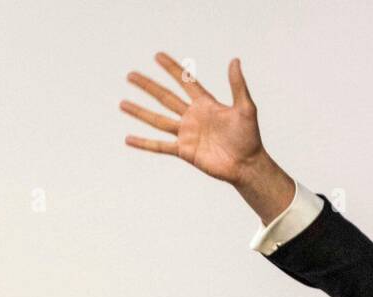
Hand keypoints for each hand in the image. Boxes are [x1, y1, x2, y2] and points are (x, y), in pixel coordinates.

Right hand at [121, 52, 293, 221]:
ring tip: (122, 103)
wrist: (248, 165)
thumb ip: (238, 85)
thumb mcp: (245, 108)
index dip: (172, 69)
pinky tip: (128, 139)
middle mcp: (193, 117)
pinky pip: (160, 146)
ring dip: (140, 112)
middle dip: (148, 86)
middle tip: (130, 75)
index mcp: (206, 104)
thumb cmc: (250, 137)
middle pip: (165, 97)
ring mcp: (187, 134)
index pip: (185, 82)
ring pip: (158, 120)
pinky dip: (144, 143)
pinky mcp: (184, 151)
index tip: (157, 55)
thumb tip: (235, 60)